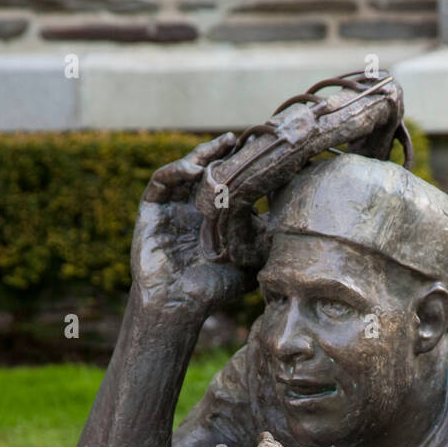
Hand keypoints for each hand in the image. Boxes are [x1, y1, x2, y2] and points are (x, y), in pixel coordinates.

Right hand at [132, 133, 254, 319]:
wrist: (181, 306)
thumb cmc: (215, 288)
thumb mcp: (249, 261)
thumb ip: (266, 241)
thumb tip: (296, 222)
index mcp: (213, 216)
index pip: (225, 182)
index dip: (237, 166)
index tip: (256, 153)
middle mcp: (191, 208)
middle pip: (204, 170)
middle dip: (220, 153)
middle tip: (238, 140)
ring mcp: (171, 208)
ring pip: (183, 170)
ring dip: (200, 156)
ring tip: (220, 147)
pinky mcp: (151, 211)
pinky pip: (160, 183)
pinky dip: (175, 171)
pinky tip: (194, 168)